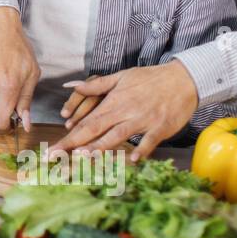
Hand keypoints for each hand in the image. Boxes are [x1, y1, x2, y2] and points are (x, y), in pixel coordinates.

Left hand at [55, 61, 198, 160]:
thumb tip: (74, 86)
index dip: (69, 137)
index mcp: (113, 102)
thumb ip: (97, 85)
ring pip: (118, 135)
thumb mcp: (122, 76)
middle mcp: (124, 112)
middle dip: (74, 145)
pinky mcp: (160, 127)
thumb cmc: (151, 78)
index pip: (86, 122)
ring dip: (100, 147)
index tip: (53, 150)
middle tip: (56, 156)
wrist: (183, 78)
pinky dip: (142, 150)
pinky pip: (149, 141)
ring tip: (83, 157)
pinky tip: (133, 160)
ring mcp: (142, 120)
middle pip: (96, 130)